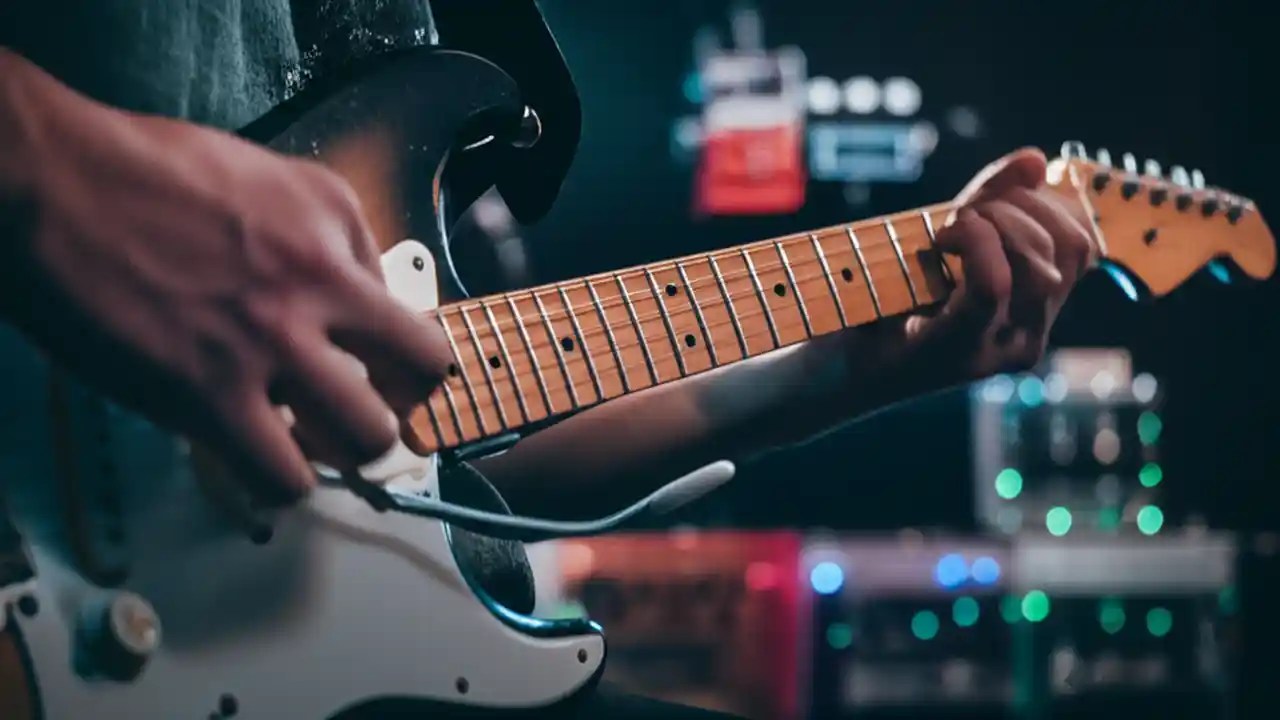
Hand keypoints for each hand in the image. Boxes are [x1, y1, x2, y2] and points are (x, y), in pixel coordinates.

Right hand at [0, 55, 452, 499]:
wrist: (54, 182)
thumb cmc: (149, 173)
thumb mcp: (277, 177)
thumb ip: (336, 239)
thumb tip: (369, 295)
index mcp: (337, 235)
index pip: (424, 331)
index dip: (414, 372)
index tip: (394, 384)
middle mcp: (320, 289)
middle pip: (415, 386)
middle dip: (390, 411)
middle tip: (354, 415)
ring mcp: (269, 346)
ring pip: (361, 442)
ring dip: (338, 452)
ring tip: (305, 441)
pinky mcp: (209, 396)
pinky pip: (281, 477)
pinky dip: (276, 479)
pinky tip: (253, 454)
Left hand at [844, 148, 1097, 400]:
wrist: (822, 360)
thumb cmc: (879, 295)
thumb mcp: (944, 237)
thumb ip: (992, 200)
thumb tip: (1037, 160)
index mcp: (1034, 311)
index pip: (1082, 244)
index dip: (1044, 202)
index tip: (986, 202)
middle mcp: (1026, 337)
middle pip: (1070, 248)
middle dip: (1018, 206)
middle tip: (959, 215)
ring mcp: (995, 351)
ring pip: (1039, 267)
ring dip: (992, 223)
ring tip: (945, 231)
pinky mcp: (956, 354)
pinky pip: (992, 285)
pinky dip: (971, 244)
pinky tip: (938, 242)